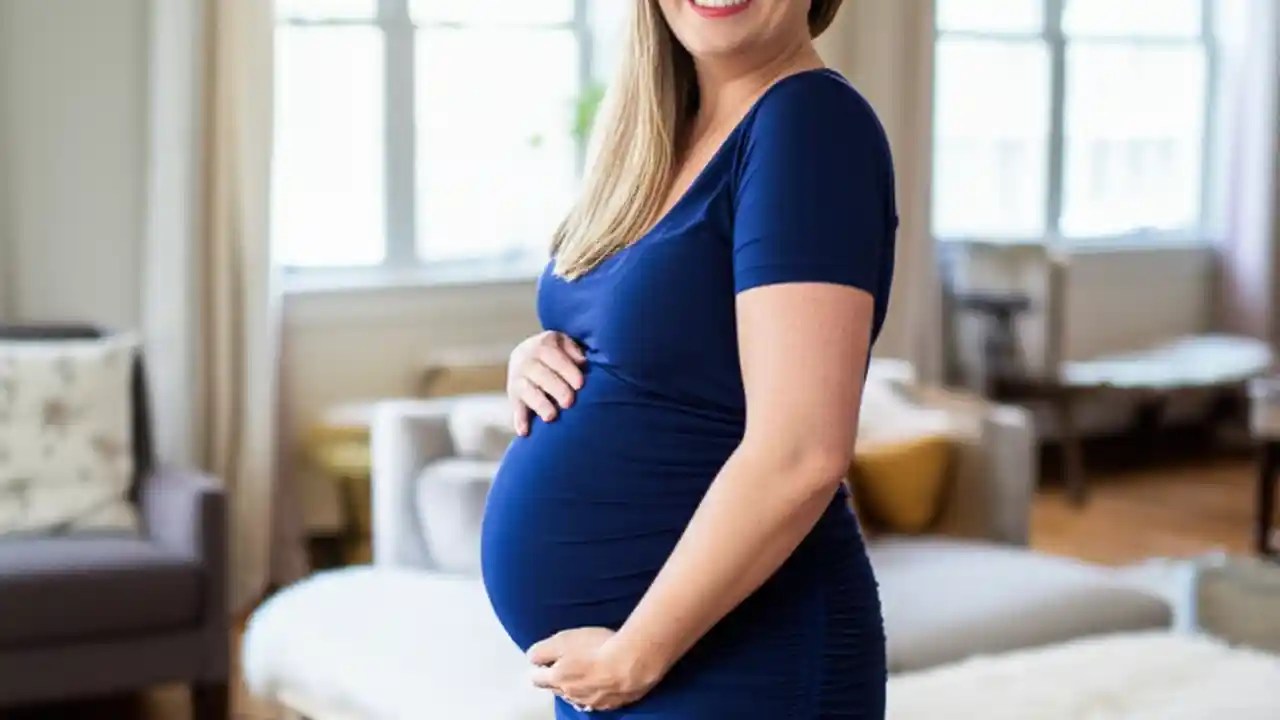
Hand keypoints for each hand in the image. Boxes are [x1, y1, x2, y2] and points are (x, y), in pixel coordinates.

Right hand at [508, 331, 586, 434]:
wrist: (529, 357)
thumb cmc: (558, 354)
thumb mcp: (566, 345)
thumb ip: (574, 350)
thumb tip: (582, 362)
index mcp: (541, 345)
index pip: (552, 355)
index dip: (566, 369)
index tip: (580, 384)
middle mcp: (525, 359)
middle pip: (539, 373)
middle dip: (555, 388)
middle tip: (569, 402)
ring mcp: (517, 378)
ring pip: (525, 390)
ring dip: (539, 404)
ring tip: (551, 417)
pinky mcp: (513, 396)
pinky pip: (516, 408)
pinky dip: (520, 420)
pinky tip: (524, 432)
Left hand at [528, 627, 665, 711]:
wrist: (631, 662)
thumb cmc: (597, 648)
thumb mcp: (562, 640)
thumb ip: (542, 650)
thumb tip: (532, 657)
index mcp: (557, 679)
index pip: (536, 678)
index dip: (539, 668)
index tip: (544, 661)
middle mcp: (571, 695)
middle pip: (556, 689)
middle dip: (557, 678)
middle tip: (565, 665)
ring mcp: (591, 702)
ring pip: (576, 697)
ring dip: (576, 687)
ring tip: (585, 674)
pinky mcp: (611, 704)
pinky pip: (596, 701)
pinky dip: (595, 693)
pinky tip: (602, 683)